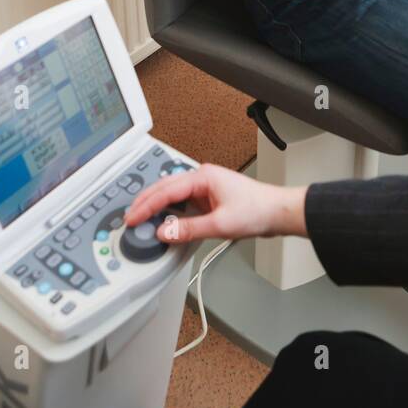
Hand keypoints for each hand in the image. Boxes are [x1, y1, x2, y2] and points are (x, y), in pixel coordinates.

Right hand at [124, 163, 306, 243]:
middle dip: (145, 201)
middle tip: (129, 217)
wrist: (278, 212)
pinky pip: (182, 201)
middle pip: (164, 187)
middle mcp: (202, 177)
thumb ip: (188, 229)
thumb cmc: (257, 210)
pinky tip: (163, 219)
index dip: (146, 205)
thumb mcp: (220, 225)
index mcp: (203, 176)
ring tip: (140, 218)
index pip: (165, 190)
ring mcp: (205, 186)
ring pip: (172, 193)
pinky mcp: (209, 197)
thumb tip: (163, 231)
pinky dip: (169, 209)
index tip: (132, 219)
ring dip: (156, 204)